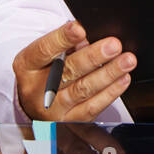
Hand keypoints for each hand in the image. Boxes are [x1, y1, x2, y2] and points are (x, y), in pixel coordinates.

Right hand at [13, 20, 136, 121]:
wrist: (35, 105)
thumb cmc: (45, 71)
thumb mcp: (46, 55)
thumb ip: (66, 45)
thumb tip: (85, 38)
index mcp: (27, 66)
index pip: (44, 50)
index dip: (62, 39)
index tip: (79, 29)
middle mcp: (36, 90)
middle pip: (67, 71)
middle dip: (93, 57)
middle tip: (113, 45)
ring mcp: (51, 110)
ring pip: (82, 90)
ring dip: (108, 74)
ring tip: (126, 61)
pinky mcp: (67, 124)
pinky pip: (92, 108)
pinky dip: (110, 93)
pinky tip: (123, 79)